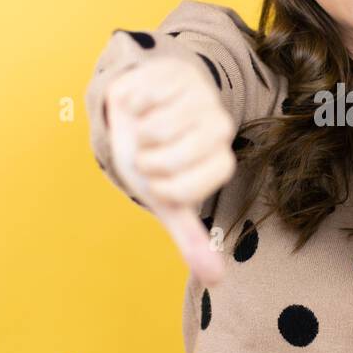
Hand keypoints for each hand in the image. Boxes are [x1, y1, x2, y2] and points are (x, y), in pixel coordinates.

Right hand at [106, 55, 237, 286]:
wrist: (143, 110)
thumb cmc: (156, 158)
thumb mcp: (169, 201)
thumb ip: (192, 239)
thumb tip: (217, 280)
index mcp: (220, 163)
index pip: (180, 190)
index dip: (158, 186)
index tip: (160, 178)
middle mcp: (220, 129)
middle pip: (168, 160)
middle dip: (146, 160)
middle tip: (151, 151)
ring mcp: (201, 98)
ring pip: (156, 129)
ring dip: (138, 132)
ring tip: (148, 127)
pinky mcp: (177, 72)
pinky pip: (144, 99)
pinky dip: (132, 105)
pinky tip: (144, 102)